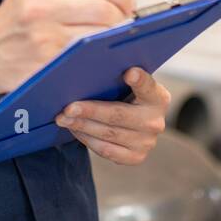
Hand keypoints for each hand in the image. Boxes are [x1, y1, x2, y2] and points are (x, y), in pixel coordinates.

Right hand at [0, 0, 134, 96]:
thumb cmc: (11, 26)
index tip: (127, 4)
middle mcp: (42, 9)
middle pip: (104, 11)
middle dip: (123, 21)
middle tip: (125, 28)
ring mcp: (45, 39)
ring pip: (99, 37)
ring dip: (114, 43)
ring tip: (114, 44)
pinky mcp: (46, 65)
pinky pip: (85, 60)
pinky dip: (98, 60)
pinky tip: (98, 59)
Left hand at [54, 67, 169, 164]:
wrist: (132, 120)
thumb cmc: (122, 93)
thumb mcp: (123, 81)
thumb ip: (113, 72)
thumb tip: (82, 62)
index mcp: (158, 97)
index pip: (148, 86)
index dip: (139, 80)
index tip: (128, 72)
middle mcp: (155, 121)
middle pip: (118, 115)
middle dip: (90, 111)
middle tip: (68, 108)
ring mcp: (147, 142)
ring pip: (108, 134)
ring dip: (82, 126)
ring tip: (63, 119)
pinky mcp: (135, 157)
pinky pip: (106, 150)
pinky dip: (87, 139)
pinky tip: (75, 129)